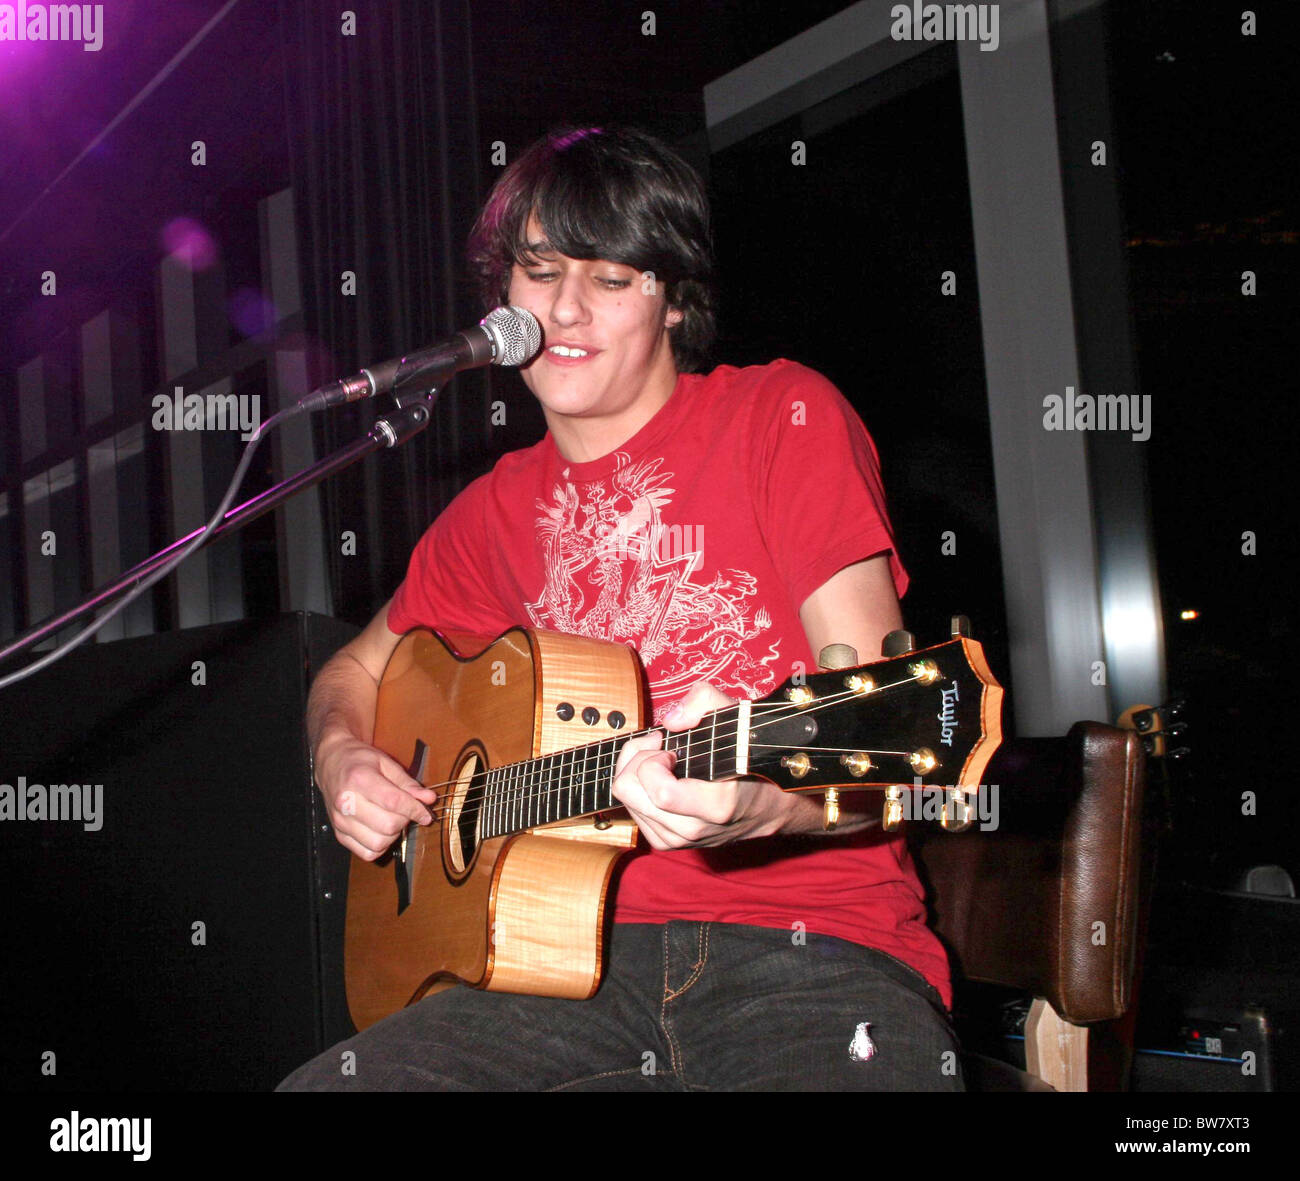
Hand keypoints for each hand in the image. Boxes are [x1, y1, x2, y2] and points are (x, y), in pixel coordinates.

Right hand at [314, 731, 437, 860]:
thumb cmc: (359, 761)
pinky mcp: (339, 834)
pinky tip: (381, 831)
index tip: (426, 813)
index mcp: (359, 779)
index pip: (394, 802)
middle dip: (405, 820)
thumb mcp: (386, 763)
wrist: (332, 763)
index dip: (415, 809)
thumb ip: (407, 783)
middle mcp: (346, 803)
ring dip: (393, 835)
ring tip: (393, 819)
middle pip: (388, 826)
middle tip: (406, 811)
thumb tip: (429, 799)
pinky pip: (367, 853)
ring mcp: (340, 821)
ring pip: (378, 843)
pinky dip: (380, 846)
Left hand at [610, 682, 799, 849]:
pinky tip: (659, 779)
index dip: (651, 759)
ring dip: (635, 774)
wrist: (771, 806)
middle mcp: (693, 829)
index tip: (668, 744)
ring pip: (626, 802)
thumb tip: (671, 721)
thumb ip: (704, 702)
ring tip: (661, 761)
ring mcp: (679, 840)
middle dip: (636, 759)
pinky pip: (632, 812)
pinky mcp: (668, 843)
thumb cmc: (752, 761)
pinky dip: (638, 790)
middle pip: (629, 793)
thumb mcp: (738, 718)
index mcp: (716, 805)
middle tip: (659, 747)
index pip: (661, 792)